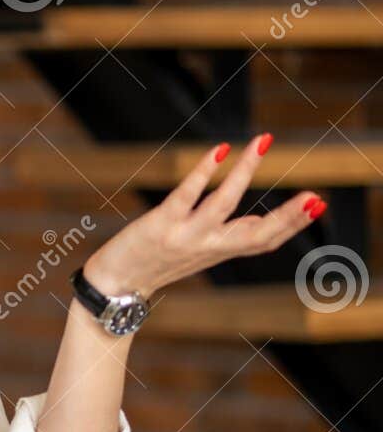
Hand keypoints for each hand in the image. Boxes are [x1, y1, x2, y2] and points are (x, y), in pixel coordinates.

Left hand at [83, 133, 325, 297]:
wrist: (113, 288)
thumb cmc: (156, 264)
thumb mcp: (198, 253)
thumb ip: (230, 238)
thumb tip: (264, 225)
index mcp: (218, 251)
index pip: (264, 240)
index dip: (292, 225)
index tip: (317, 205)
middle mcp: (206, 247)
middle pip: (255, 235)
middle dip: (286, 217)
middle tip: (314, 197)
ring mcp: (183, 237)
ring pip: (222, 205)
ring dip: (244, 173)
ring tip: (260, 144)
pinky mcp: (160, 225)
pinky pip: (186, 196)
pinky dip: (203, 172)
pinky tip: (218, 151)